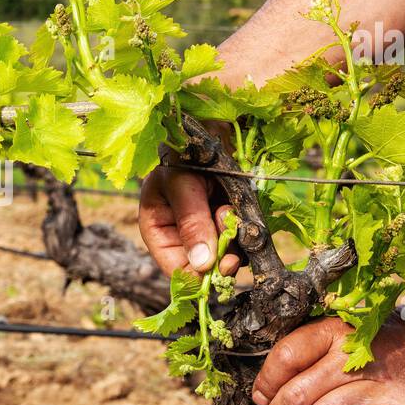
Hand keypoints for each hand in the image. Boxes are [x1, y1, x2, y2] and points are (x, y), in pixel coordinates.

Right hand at [139, 157, 239, 278]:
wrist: (211, 128)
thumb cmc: (184, 152)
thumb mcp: (179, 183)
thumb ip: (191, 222)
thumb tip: (203, 265)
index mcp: (158, 230)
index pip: (175, 269)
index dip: (197, 275)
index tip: (218, 268)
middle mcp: (183, 236)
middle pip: (205, 266)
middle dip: (220, 253)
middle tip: (228, 231)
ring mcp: (209, 230)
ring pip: (227, 254)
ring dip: (233, 237)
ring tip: (228, 208)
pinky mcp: (231, 223)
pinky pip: (242, 240)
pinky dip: (245, 229)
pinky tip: (238, 209)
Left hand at [252, 309, 404, 404]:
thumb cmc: (381, 344)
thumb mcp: (345, 333)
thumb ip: (312, 354)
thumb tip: (268, 392)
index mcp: (335, 331)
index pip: (287, 356)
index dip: (266, 382)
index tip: (259, 399)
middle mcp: (356, 355)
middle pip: (300, 390)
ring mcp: (383, 384)